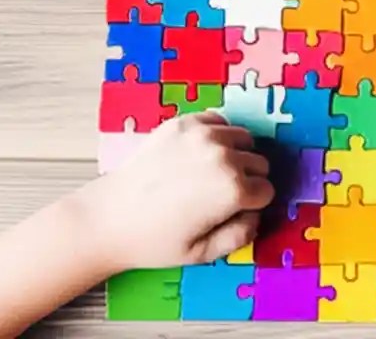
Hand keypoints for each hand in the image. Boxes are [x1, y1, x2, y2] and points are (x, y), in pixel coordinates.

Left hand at [79, 112, 273, 269]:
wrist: (109, 217)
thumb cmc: (154, 241)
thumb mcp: (203, 253)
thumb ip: (240, 236)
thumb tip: (255, 216)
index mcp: (233, 190)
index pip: (266, 191)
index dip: (252, 204)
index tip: (233, 210)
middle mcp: (223, 157)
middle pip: (259, 163)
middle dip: (247, 179)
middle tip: (221, 194)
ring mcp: (203, 135)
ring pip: (244, 139)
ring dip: (236, 154)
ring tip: (213, 172)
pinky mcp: (183, 123)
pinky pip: (219, 121)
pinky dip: (218, 134)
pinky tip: (202, 152)